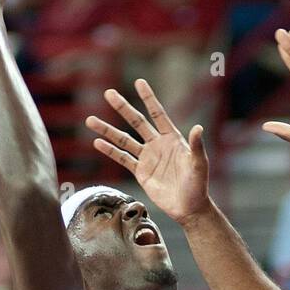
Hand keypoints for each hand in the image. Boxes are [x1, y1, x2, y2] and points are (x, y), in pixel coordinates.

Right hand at [85, 79, 209, 223]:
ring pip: (124, 140)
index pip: (158, 114)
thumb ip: (197, 146)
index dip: (149, 98)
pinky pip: (122, 158)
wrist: (188, 207)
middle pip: (136, 122)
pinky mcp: (140, 172)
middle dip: (123, 108)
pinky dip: (110, 151)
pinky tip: (97, 142)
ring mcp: (147, 157)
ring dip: (107, 130)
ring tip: (90, 120)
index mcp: (172, 138)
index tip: (139, 82)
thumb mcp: (199, 164)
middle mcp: (157, 144)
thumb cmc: (198, 185)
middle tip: (108, 93)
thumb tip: (198, 127)